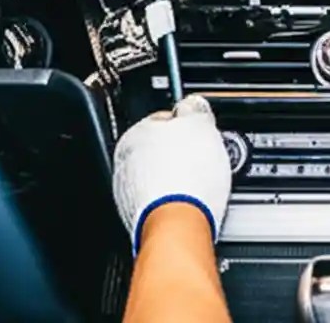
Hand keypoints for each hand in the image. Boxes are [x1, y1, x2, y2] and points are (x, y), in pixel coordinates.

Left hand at [113, 95, 230, 252]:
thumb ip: (195, 110)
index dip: (188, 123)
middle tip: (205, 159)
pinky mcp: (141, 218)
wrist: (180, 225)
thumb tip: (194, 104)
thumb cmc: (187, 176)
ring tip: (201, 185)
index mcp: (135, 133)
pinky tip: (192, 203)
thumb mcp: (201, 125)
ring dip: (178, 179)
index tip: (202, 131)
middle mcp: (125, 163)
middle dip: (181, 154)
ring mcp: (130, 194)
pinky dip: (175, 201)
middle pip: (160, 150)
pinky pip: (162, 201)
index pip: (163, 119)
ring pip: (160, 178)